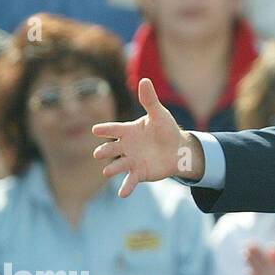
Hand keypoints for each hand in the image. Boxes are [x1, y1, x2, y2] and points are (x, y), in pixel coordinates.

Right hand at [92, 78, 201, 196]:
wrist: (178, 149)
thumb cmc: (165, 129)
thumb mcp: (159, 114)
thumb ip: (150, 100)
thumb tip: (144, 80)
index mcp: (128, 131)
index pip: (114, 129)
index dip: (105, 129)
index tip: (96, 130)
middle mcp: (126, 146)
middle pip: (111, 148)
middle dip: (105, 151)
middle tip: (99, 153)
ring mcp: (131, 160)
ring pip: (118, 165)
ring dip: (112, 169)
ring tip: (107, 172)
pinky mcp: (139, 172)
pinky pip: (130, 180)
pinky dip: (126, 187)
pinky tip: (122, 194)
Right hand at [245, 243, 274, 274]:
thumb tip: (272, 245)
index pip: (265, 256)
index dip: (258, 250)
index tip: (251, 241)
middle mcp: (269, 273)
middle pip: (260, 262)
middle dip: (254, 254)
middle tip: (246, 244)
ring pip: (258, 270)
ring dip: (252, 263)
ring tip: (245, 254)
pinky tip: (249, 272)